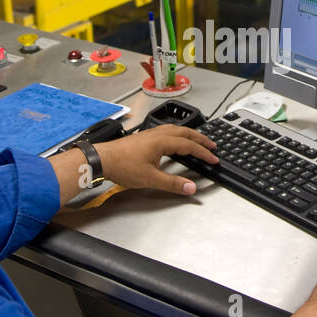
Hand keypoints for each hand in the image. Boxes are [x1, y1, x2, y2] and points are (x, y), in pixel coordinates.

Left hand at [96, 124, 217, 194]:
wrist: (102, 159)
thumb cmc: (123, 166)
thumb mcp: (150, 178)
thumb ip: (172, 183)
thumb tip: (191, 188)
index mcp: (162, 142)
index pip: (189, 145)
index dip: (203, 152)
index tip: (213, 158)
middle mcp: (157, 134)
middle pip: (184, 132)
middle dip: (200, 138)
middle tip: (211, 145)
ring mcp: (150, 134)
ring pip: (175, 129)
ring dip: (189, 134)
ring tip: (197, 139)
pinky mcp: (143, 137)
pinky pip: (166, 131)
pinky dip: (177, 134)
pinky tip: (174, 139)